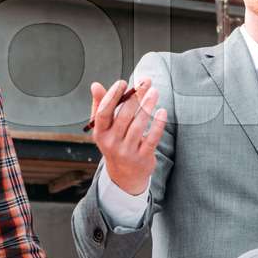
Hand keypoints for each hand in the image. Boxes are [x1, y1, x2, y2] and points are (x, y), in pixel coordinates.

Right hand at [89, 77, 165, 195]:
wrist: (124, 175)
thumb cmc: (115, 143)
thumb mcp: (104, 128)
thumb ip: (100, 105)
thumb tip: (95, 85)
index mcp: (100, 133)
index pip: (103, 113)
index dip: (112, 96)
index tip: (122, 82)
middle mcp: (112, 143)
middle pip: (123, 117)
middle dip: (135, 97)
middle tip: (145, 83)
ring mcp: (127, 151)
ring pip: (138, 126)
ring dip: (147, 106)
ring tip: (154, 92)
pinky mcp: (143, 157)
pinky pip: (152, 138)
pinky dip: (158, 124)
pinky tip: (162, 111)